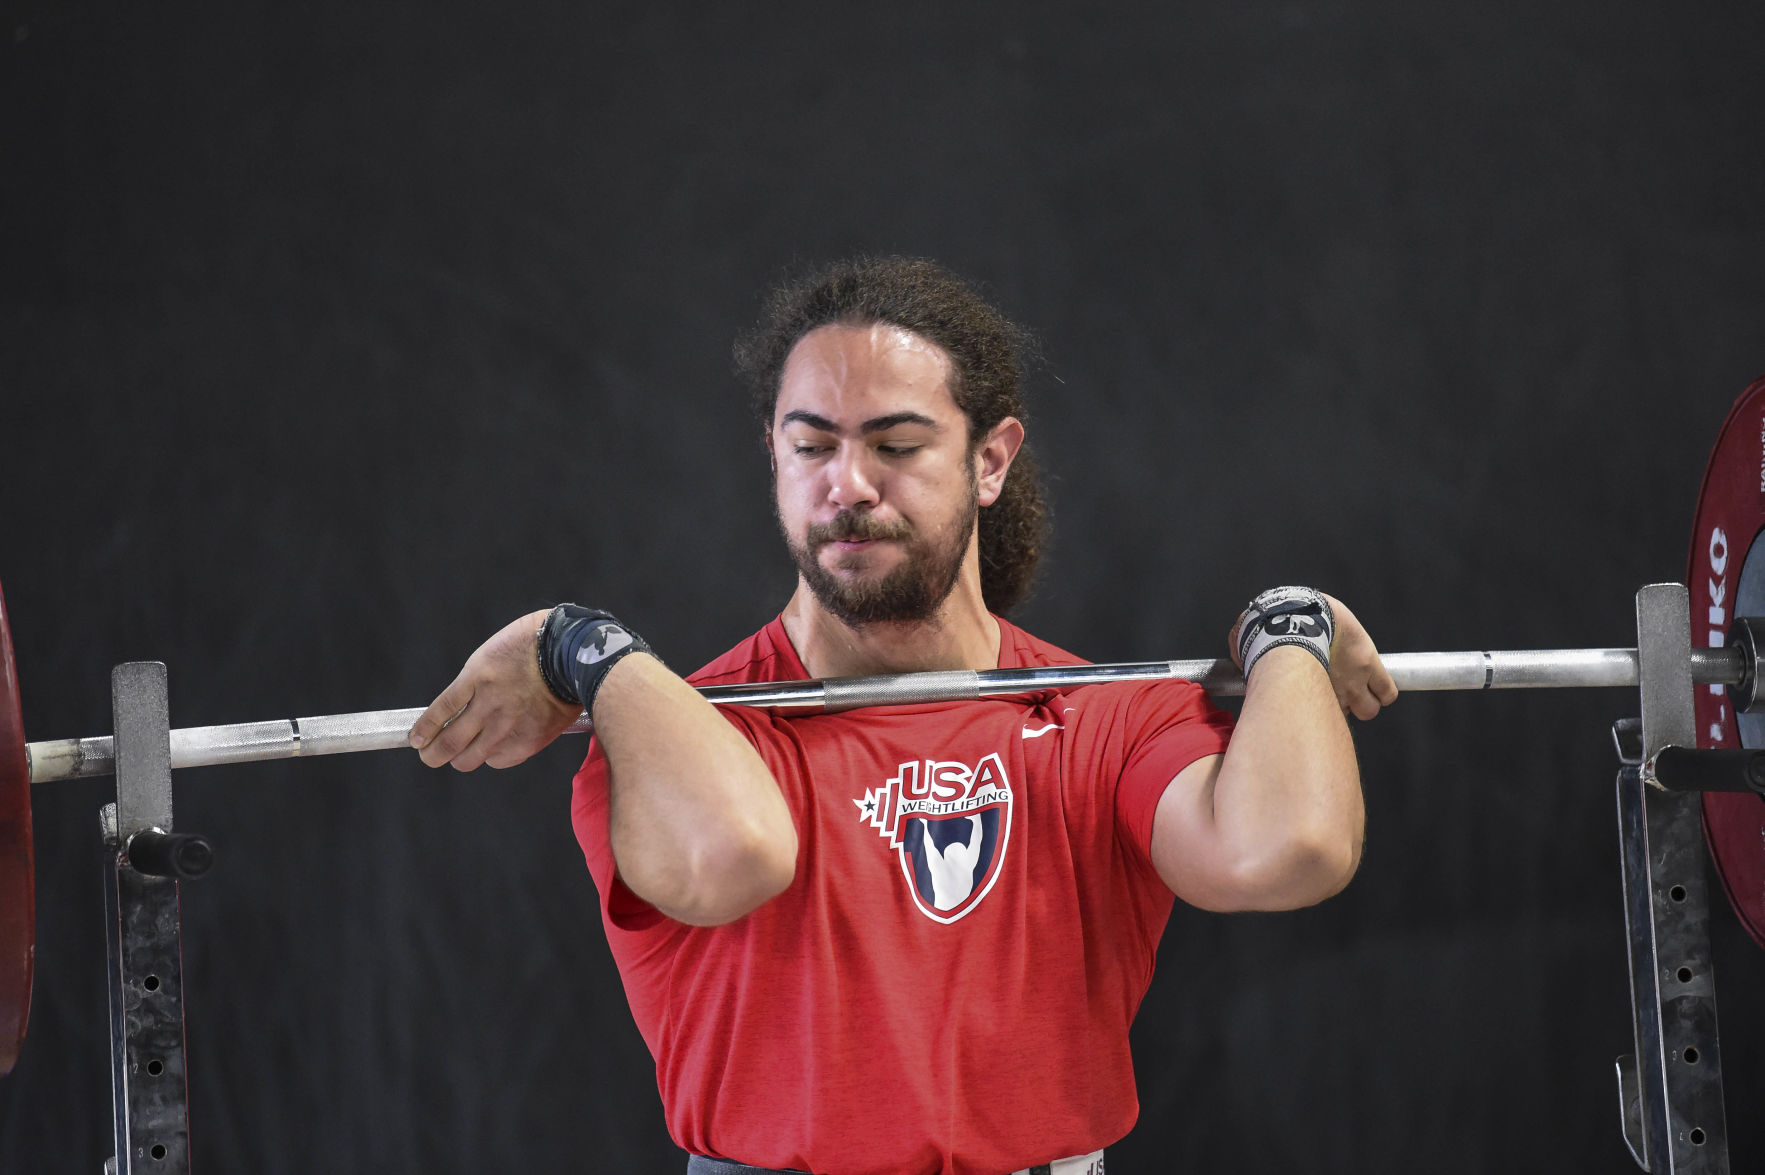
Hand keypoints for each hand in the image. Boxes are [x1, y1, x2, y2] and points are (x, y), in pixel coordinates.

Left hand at [408, 609, 584, 769]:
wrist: (576, 653)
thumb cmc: (536, 644)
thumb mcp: (494, 653)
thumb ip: (476, 680)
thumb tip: (459, 709)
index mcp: (477, 677)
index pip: (438, 712)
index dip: (424, 730)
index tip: (417, 739)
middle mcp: (489, 705)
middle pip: (448, 744)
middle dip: (432, 754)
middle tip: (430, 755)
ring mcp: (508, 725)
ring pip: (469, 759)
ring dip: (459, 759)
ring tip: (459, 756)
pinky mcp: (529, 740)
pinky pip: (500, 760)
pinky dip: (493, 757)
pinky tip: (495, 748)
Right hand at [1320, 593, 1397, 719]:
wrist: (1294, 620)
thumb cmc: (1319, 617)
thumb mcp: (1348, 630)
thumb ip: (1355, 652)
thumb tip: (1352, 659)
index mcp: (1367, 662)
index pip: (1388, 694)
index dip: (1381, 693)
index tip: (1374, 688)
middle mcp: (1353, 683)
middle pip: (1369, 711)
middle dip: (1363, 704)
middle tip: (1353, 691)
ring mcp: (1332, 692)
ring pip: (1343, 713)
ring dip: (1339, 704)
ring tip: (1328, 688)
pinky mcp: (1313, 695)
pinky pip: (1322, 709)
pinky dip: (1319, 703)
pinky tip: (1312, 690)